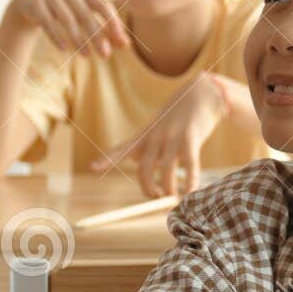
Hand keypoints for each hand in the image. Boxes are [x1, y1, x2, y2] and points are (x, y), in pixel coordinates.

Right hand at [6, 0, 128, 57]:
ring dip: (78, 39)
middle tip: (106, 55)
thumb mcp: (86, 12)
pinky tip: (65, 49)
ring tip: (87, 56)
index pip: (102, 6)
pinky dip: (56, 36)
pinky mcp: (36, 5)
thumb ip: (105, 26)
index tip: (120, 41)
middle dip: (97, 35)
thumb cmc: (67, 6)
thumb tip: (126, 44)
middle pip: (85, 15)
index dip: (112, 22)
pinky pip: (47, 22)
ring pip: (66, 19)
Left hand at [90, 74, 228, 196]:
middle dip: (148, 188)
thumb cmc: (178, 118)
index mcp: (144, 137)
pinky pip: (189, 166)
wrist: (200, 94)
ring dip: (169, 189)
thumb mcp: (159, 132)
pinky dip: (189, 182)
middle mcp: (154, 137)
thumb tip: (154, 184)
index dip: (107, 159)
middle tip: (157, 198)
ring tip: (175, 198)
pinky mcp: (190, 139)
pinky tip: (190, 191)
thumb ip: (152, 153)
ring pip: (166, 170)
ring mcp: (172, 138)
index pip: (122, 149)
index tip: (92, 167)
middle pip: (144, 169)